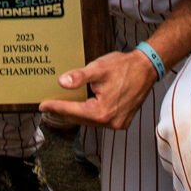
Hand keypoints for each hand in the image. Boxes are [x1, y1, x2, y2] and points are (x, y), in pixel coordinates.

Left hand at [40, 48, 158, 128]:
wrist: (147, 68)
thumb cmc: (125, 67)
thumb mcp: (98, 69)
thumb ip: (79, 77)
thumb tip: (62, 82)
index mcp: (102, 112)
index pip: (72, 111)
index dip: (56, 107)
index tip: (42, 105)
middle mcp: (110, 122)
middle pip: (80, 119)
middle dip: (64, 112)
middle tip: (49, 106)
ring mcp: (117, 123)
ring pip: (90, 120)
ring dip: (77, 113)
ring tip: (62, 105)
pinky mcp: (122, 120)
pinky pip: (100, 120)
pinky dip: (89, 114)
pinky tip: (82, 105)